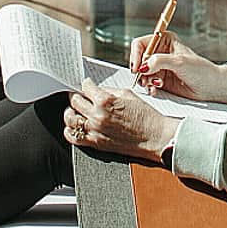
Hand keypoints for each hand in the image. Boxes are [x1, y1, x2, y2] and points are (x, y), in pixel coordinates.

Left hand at [63, 79, 179, 162]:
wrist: (156, 137)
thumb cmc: (146, 117)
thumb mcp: (129, 95)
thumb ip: (110, 91)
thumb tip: (97, 90)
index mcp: (106, 100)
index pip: (85, 87)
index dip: (86, 84)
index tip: (87, 85)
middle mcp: (97, 115)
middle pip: (75, 101)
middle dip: (77, 96)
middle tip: (81, 95)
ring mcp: (95, 130)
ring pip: (70, 118)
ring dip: (71, 111)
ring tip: (76, 110)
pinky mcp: (96, 143)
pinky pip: (73, 137)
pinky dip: (70, 130)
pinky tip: (75, 125)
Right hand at [129, 31, 226, 104]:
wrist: (210, 87)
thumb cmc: (201, 70)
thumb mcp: (179, 62)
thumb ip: (159, 61)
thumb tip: (143, 66)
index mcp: (164, 40)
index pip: (141, 43)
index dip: (136, 55)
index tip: (137, 67)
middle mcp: (160, 52)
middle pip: (139, 59)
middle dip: (141, 70)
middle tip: (146, 79)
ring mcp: (159, 66)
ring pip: (142, 72)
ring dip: (145, 80)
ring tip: (155, 85)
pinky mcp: (160, 79)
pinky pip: (147, 83)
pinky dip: (149, 87)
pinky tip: (156, 89)